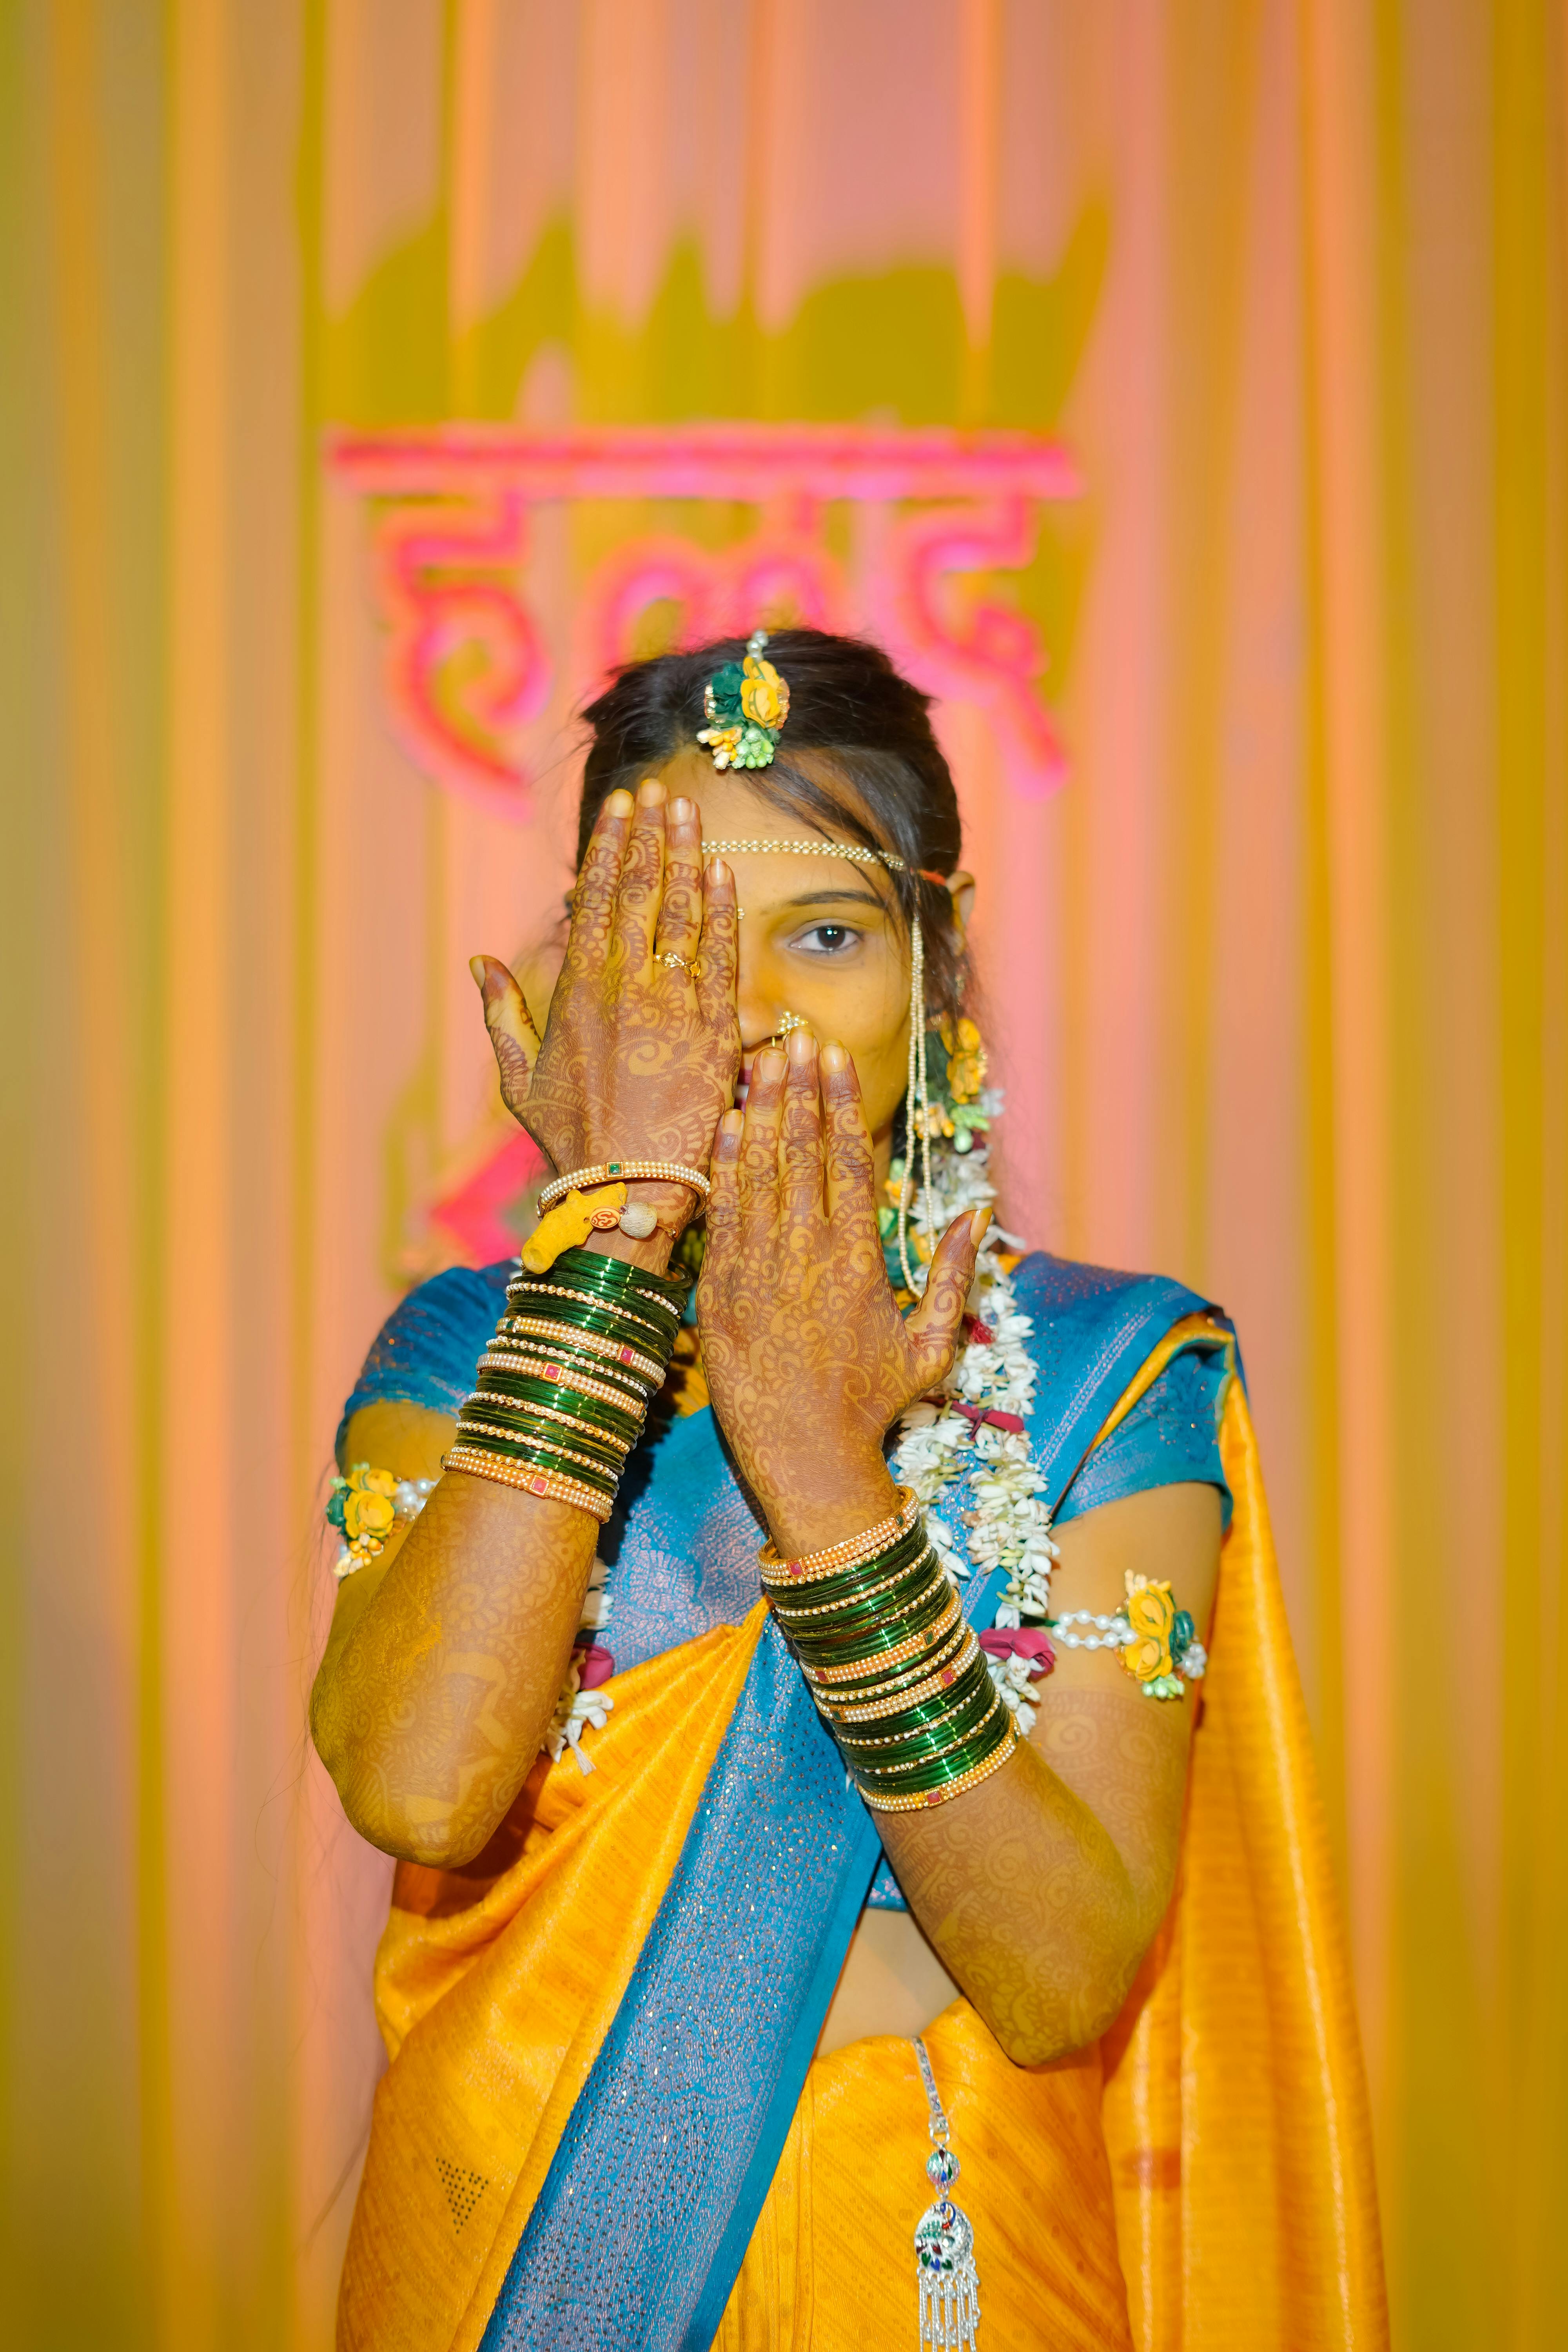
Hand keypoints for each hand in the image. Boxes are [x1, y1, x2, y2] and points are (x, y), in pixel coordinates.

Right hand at [470, 782, 739, 1241]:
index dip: (610, 849)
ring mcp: (673, 1004)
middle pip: (640, 892)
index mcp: (577, 991)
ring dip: (685, 856)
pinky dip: (721, 910)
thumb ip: (502, 1014)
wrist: (630, 1189)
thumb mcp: (519, 1078)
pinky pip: (720, 955)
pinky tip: (722, 872)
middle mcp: (625, 986)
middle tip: (658, 790)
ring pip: (682, 912)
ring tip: (688, 811)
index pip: (596, 901)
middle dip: (649, 836)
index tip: (621, 809)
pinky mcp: (714, 1028)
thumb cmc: (572, 1139)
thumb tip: (479, 962)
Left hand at [697, 1026, 986, 1554]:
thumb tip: (977, 1211)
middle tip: (796, 1034)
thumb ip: (953, 1274)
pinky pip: (724, 1212)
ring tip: (763, 1057)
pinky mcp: (723, 1290)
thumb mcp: (932, 1346)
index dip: (841, 1104)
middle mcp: (809, 1255)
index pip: (850, 1163)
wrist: (806, 1462)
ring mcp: (761, 1270)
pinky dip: (725, 1163)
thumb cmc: (874, 1408)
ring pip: (759, 1172)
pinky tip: (728, 1121)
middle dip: (799, 1088)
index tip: (835, 1058)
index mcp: (861, 1262)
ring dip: (762, 1109)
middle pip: (802, 1152)